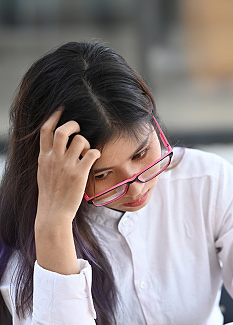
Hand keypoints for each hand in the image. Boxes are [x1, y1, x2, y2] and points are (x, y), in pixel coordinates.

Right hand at [34, 109, 100, 273]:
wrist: (53, 215)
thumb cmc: (50, 195)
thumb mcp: (42, 173)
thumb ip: (48, 158)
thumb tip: (54, 147)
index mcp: (44, 158)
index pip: (45, 130)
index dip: (54, 116)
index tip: (61, 109)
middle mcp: (54, 159)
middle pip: (62, 131)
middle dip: (73, 125)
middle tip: (80, 128)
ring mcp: (67, 166)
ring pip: (80, 140)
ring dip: (87, 142)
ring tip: (88, 151)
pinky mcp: (80, 174)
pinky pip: (92, 153)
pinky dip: (96, 152)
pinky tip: (96, 158)